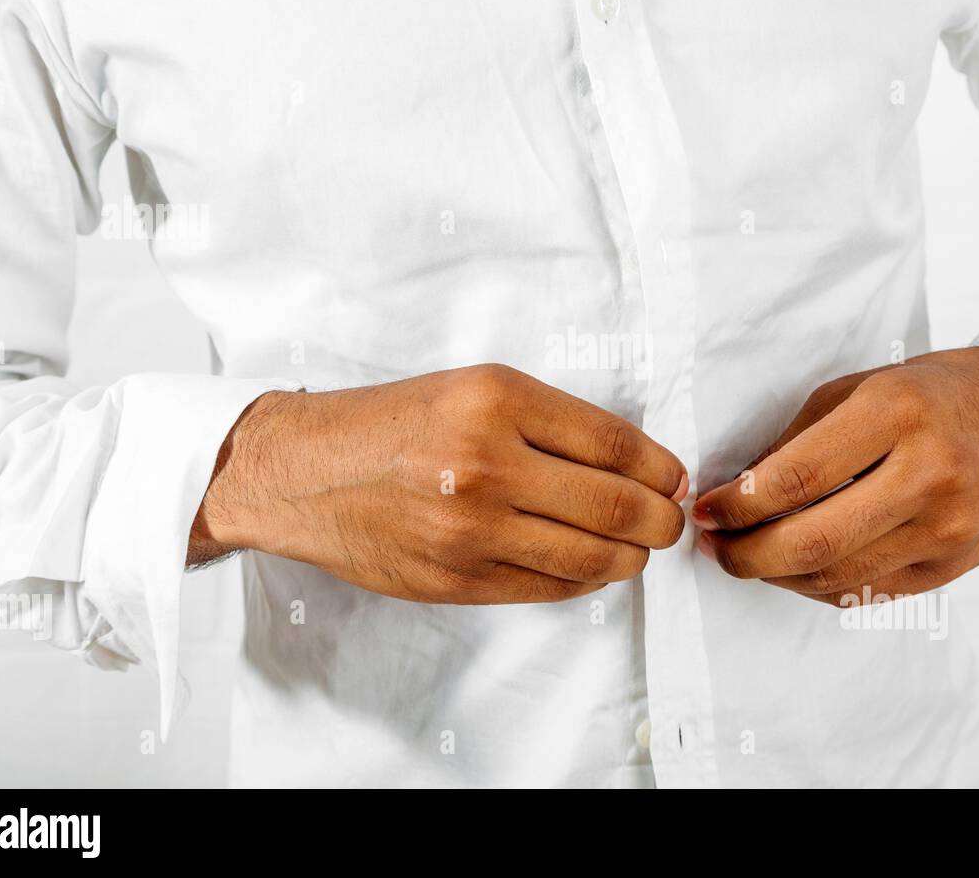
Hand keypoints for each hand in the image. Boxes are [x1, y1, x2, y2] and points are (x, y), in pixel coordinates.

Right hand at [190, 364, 687, 603]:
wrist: (303, 471)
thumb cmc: (392, 423)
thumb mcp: (473, 389)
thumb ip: (551, 423)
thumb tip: (639, 465)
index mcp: (497, 401)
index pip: (617, 444)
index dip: (663, 469)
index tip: (675, 479)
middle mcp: (486, 464)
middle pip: (617, 507)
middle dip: (662, 522)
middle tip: (670, 521)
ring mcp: (471, 529)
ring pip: (593, 558)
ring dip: (633, 558)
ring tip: (638, 548)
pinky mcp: (457, 578)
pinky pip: (550, 588)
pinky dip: (587, 580)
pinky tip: (591, 565)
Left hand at [691, 334, 978, 605]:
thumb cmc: (946, 392)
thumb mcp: (869, 385)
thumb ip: (803, 437)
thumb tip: (739, 488)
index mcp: (898, 413)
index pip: (795, 477)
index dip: (737, 504)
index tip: (705, 509)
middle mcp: (928, 474)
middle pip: (811, 541)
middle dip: (746, 554)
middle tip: (715, 547)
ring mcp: (947, 529)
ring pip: (835, 577)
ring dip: (776, 575)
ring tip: (747, 555)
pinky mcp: (954, 567)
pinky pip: (867, 592)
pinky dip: (818, 585)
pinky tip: (796, 567)